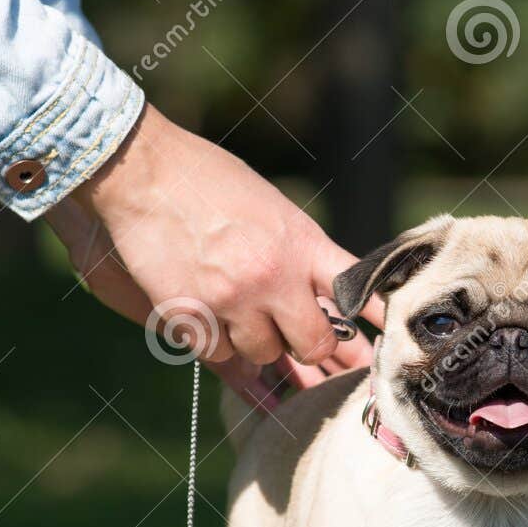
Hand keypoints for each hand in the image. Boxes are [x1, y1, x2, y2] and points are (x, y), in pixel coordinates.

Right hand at [48, 104, 383, 405]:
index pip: (357, 294)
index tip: (384, 347)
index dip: (375, 325)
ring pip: (264, 355)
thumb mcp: (272, 208)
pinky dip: (221, 351)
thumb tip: (330, 299)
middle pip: (314, 343)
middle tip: (298, 339)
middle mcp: (274, 276)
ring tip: (244, 318)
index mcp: (302, 244)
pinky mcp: (192, 315)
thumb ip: (302, 254)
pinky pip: (220, 358)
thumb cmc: (209, 181)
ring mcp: (233, 299)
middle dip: (308, 346)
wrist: (143, 169)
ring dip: (258, 347)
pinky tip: (219, 333)